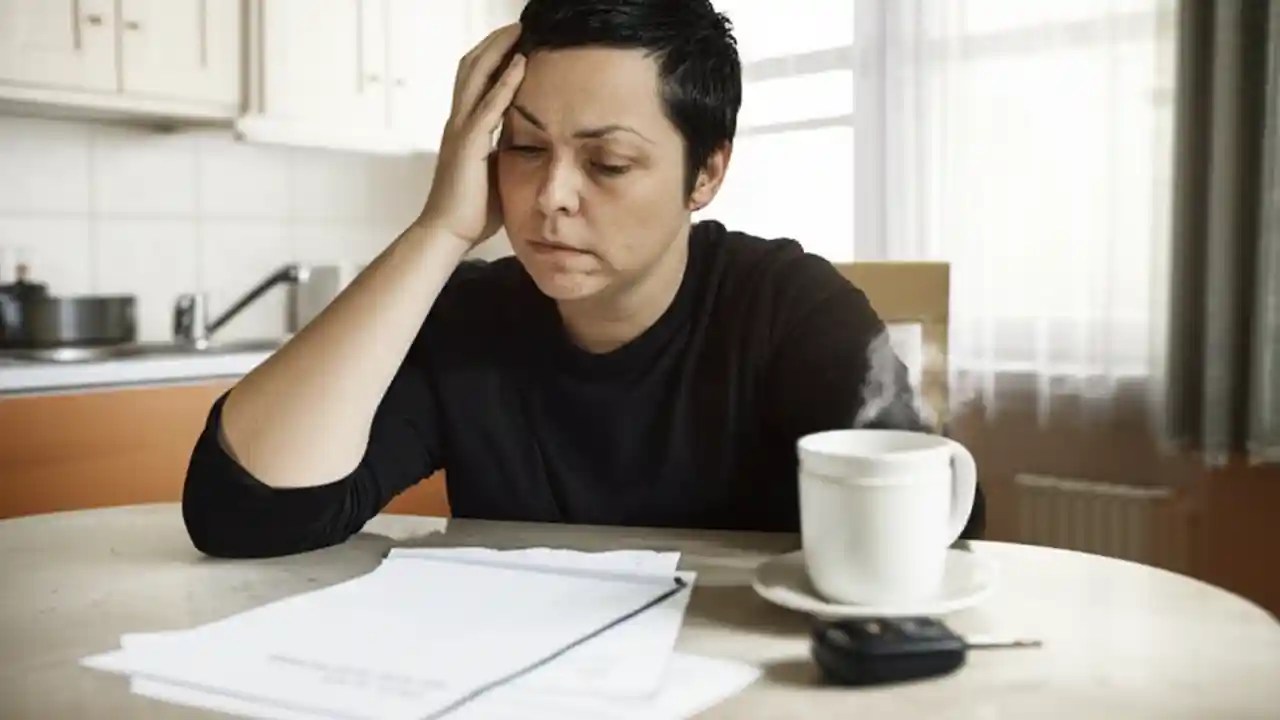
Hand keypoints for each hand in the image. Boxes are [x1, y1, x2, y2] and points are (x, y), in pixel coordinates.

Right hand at [417, 23, 525, 246]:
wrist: (448, 233)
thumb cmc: (472, 211)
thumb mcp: (493, 173)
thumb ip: (504, 153)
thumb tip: (526, 146)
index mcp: (462, 128)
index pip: (473, 80)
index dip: (491, 58)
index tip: (513, 42)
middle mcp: (457, 122)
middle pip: (471, 67)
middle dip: (494, 43)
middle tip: (517, 26)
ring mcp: (459, 130)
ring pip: (475, 76)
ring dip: (498, 51)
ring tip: (519, 32)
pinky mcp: (468, 144)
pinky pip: (489, 105)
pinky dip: (505, 82)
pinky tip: (521, 65)